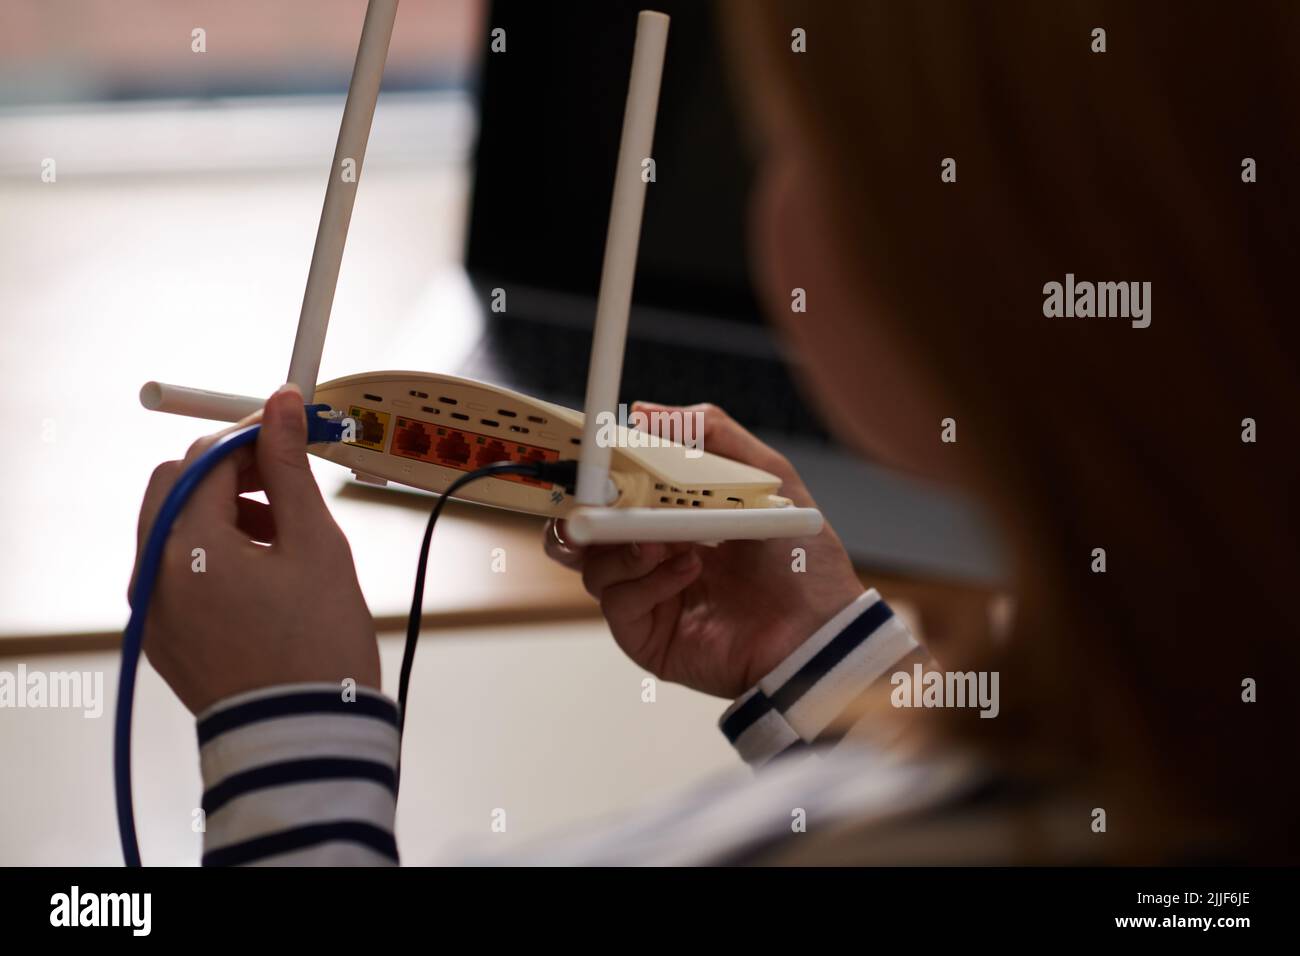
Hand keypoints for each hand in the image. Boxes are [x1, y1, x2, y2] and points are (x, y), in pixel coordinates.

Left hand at [129, 384, 378, 713]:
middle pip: (178, 484)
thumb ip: (290, 468)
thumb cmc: (319, 647)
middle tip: (285, 479)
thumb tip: (282, 404)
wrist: (303, 737)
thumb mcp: (316, 544)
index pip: (209, 457)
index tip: (292, 430)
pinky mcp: (159, 634)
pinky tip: (261, 572)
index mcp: (188, 549)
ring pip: (174, 524)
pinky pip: (173, 569)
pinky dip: (211, 552)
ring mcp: (150, 609)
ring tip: (282, 534)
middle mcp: (153, 575)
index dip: (254, 434)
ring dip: (222, 509)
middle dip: (231, 470)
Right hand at [544, 402, 863, 698]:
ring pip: (593, 565)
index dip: (599, 475)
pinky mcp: (647, 635)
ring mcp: (648, 597)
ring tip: (660, 538)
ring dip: (621, 545)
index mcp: (676, 519)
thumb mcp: (769, 477)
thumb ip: (715, 434)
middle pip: (586, 531)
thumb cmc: (803, 561)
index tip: (592, 453)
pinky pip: (617, 602)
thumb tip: (647, 411)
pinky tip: (688, 570)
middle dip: (583, 509)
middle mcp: (655, 557)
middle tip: (596, 492)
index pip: (617, 493)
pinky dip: (646, 579)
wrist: (820, 630)